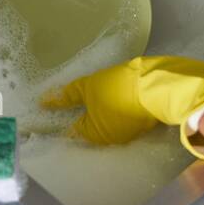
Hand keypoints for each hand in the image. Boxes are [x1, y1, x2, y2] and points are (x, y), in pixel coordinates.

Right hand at [40, 55, 203, 158]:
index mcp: (88, 87)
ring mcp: (127, 73)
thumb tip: (75, 130)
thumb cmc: (122, 109)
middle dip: (86, 98)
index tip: (43, 102)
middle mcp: (105, 76)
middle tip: (80, 106)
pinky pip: (132, 89)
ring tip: (110, 109)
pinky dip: (130, 98)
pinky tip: (134, 104)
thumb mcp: (100, 129)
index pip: (67, 95)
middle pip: (91, 88)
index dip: (55, 101)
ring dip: (110, 98)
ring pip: (113, 88)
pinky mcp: (147, 76)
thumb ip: (85, 131)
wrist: (160, 87)